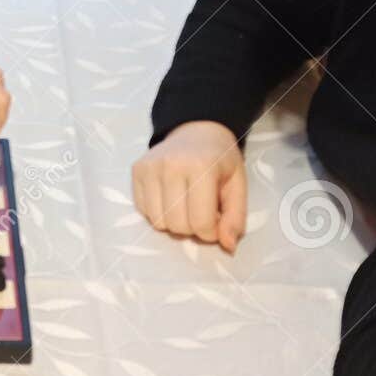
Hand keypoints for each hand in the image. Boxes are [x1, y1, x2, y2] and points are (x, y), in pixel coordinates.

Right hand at [132, 120, 245, 252]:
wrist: (197, 129)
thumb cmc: (220, 159)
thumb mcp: (238, 184)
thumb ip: (236, 217)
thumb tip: (227, 246)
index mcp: (202, 167)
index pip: (201, 222)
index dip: (211, 233)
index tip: (217, 222)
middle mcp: (171, 165)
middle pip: (178, 225)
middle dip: (193, 229)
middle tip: (202, 213)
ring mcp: (150, 167)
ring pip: (158, 221)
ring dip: (174, 223)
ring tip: (185, 207)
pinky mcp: (137, 170)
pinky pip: (143, 210)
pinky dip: (158, 213)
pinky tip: (170, 199)